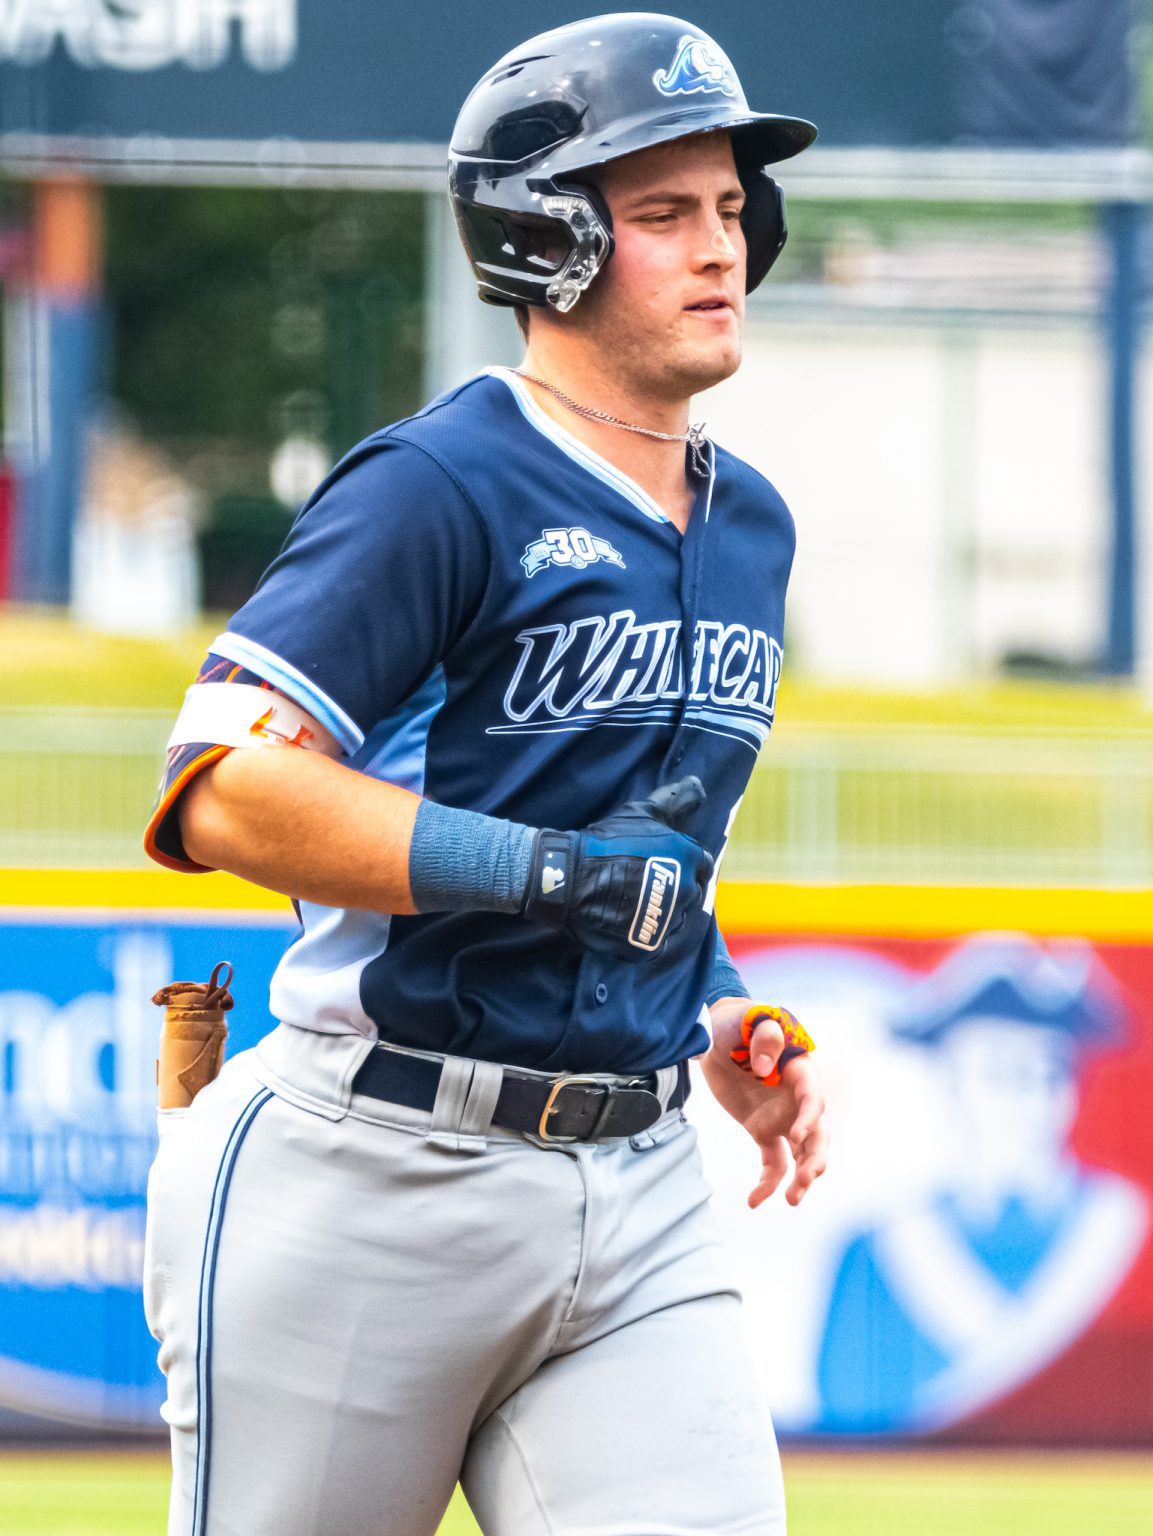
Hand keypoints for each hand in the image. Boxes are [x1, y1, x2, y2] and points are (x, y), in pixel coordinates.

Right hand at [522, 777, 712, 959]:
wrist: (569, 877)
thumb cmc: (606, 841)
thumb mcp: (641, 813)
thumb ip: (675, 801)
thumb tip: (698, 784)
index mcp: (689, 857)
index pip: (701, 865)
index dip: (683, 865)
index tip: (663, 867)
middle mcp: (687, 890)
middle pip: (689, 893)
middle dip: (672, 889)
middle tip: (642, 884)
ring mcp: (669, 920)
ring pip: (674, 918)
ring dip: (660, 913)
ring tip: (630, 903)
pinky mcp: (651, 946)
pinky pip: (656, 942)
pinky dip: (645, 934)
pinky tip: (625, 921)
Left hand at [701, 996, 827, 1208]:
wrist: (718, 1035)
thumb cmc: (740, 1022)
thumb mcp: (750, 1020)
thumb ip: (764, 1037)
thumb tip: (767, 1068)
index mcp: (800, 1072)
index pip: (812, 1098)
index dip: (808, 1118)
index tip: (794, 1136)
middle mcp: (798, 1100)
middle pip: (817, 1134)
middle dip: (816, 1158)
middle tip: (806, 1178)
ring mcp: (783, 1118)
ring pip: (802, 1155)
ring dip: (802, 1178)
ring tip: (792, 1200)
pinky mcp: (763, 1131)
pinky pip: (773, 1163)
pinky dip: (767, 1184)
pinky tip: (754, 1202)